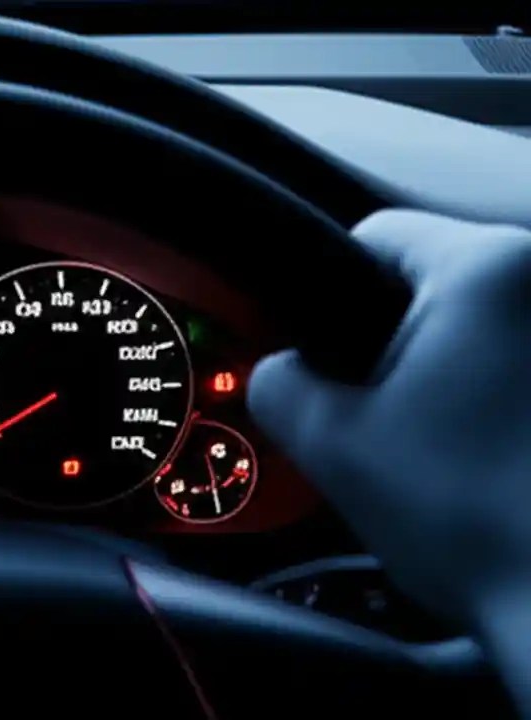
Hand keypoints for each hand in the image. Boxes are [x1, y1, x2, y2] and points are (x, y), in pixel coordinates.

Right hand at [249, 210, 530, 711]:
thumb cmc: (475, 520)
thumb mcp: (332, 445)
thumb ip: (277, 384)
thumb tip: (276, 373)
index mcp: (484, 270)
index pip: (369, 237)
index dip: (318, 295)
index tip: (309, 350)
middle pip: (429, 288)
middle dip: (387, 350)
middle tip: (369, 420)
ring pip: (479, 335)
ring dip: (444, 380)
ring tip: (429, 453)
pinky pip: (517, 371)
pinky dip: (492, 405)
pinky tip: (478, 465)